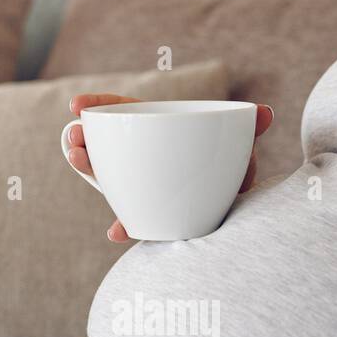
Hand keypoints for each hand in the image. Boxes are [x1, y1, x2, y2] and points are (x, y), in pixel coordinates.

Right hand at [65, 94, 274, 242]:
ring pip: (110, 177)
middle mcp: (146, 156)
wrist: (235, 206)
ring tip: (75, 159)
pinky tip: (117, 232)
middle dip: (86, 142)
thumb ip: (248, 133)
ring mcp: (142, 186)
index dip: (102, 105)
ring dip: (92, 170)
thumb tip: (265, 113)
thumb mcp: (239, 149)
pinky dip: (126, 225)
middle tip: (70, 139)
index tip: (76, 105)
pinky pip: (132, 218)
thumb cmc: (234, 172)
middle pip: (109, 145)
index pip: (126, 111)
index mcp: (162, 130)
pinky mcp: (149, 215)